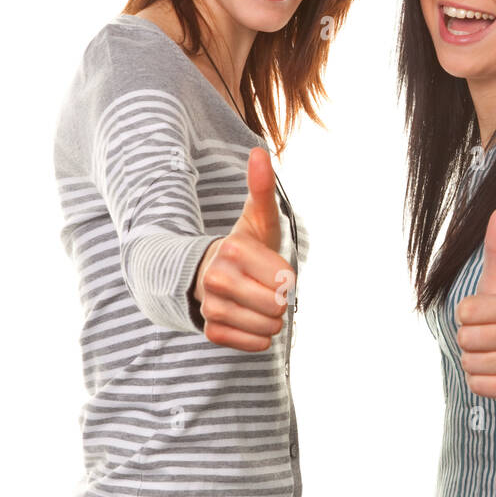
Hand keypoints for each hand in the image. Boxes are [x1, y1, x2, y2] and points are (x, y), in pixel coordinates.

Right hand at [194, 147, 295, 351]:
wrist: (208, 276)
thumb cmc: (246, 247)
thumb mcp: (257, 219)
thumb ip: (261, 189)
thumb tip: (259, 152)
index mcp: (233, 249)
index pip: (286, 280)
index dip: (287, 278)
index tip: (272, 269)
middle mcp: (217, 279)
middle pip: (277, 306)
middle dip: (280, 300)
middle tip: (265, 288)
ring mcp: (211, 307)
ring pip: (267, 329)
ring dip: (271, 320)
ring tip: (257, 303)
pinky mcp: (210, 331)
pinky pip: (252, 345)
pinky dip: (258, 338)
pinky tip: (248, 320)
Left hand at [455, 203, 495, 402]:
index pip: (464, 311)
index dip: (467, 316)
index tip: (486, 318)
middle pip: (466, 339)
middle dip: (470, 341)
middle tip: (491, 341)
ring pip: (470, 363)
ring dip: (475, 362)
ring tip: (495, 357)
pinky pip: (478, 385)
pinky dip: (480, 382)